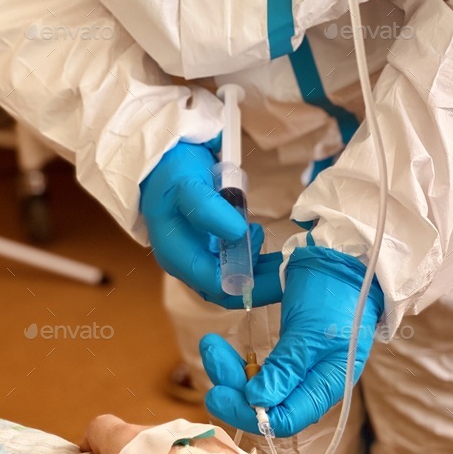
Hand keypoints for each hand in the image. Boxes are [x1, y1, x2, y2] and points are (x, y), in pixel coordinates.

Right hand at [139, 141, 281, 306]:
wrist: (161, 163)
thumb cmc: (171, 174)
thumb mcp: (186, 186)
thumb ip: (209, 210)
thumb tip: (238, 233)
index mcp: (177, 256)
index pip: (216, 286)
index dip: (248, 282)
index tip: (274, 266)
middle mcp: (187, 265)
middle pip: (227, 290)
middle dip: (261, 284)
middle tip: (291, 268)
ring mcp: (198, 258)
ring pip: (234, 280)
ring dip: (261, 273)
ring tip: (286, 257)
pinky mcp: (209, 250)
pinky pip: (235, 266)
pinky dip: (256, 262)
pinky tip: (271, 251)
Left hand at [200, 245, 383, 435]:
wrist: (347, 260)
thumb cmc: (336, 296)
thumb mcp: (310, 333)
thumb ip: (285, 368)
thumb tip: (257, 402)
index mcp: (325, 387)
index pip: (284, 421)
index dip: (247, 413)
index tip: (217, 391)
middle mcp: (310, 385)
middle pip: (264, 404)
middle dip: (231, 383)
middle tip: (210, 350)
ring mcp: (298, 370)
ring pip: (256, 386)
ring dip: (229, 369)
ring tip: (210, 343)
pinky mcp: (286, 354)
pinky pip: (257, 370)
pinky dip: (237, 361)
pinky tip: (224, 348)